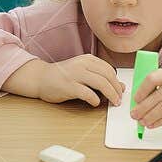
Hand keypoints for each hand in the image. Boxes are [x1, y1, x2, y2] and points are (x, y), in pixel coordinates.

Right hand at [7, 56, 123, 105]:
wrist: (40, 78)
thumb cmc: (62, 77)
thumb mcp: (82, 72)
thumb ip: (99, 77)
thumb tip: (120, 87)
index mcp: (87, 59)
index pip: (109, 69)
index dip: (117, 82)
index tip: (120, 91)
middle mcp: (82, 64)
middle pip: (108, 76)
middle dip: (117, 89)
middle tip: (119, 99)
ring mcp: (75, 74)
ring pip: (101, 83)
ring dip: (111, 95)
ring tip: (114, 102)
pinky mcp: (68, 86)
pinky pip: (87, 93)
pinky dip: (95, 99)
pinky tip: (96, 103)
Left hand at [132, 66, 161, 129]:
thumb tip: (141, 100)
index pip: (153, 78)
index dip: (141, 90)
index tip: (135, 99)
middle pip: (157, 97)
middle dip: (143, 108)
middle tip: (134, 114)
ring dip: (150, 116)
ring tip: (141, 121)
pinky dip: (160, 122)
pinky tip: (152, 124)